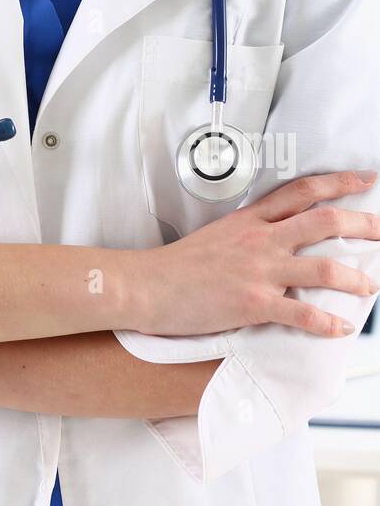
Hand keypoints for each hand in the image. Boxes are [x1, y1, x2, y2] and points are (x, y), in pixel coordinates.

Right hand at [137, 170, 379, 337]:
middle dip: (362, 222)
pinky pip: (301, 312)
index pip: (301, 191)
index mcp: (250, 220)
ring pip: (322, 266)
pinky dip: (326, 322)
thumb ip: (251, 232)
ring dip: (354, 276)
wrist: (148, 285)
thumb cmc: (179, 265)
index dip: (338, 182)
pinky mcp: (253, 303)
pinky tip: (340, 327)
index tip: (365, 178)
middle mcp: (259, 239)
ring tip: (371, 285)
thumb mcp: (218, 235)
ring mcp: (258, 270)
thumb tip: (279, 237)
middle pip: (322, 220)